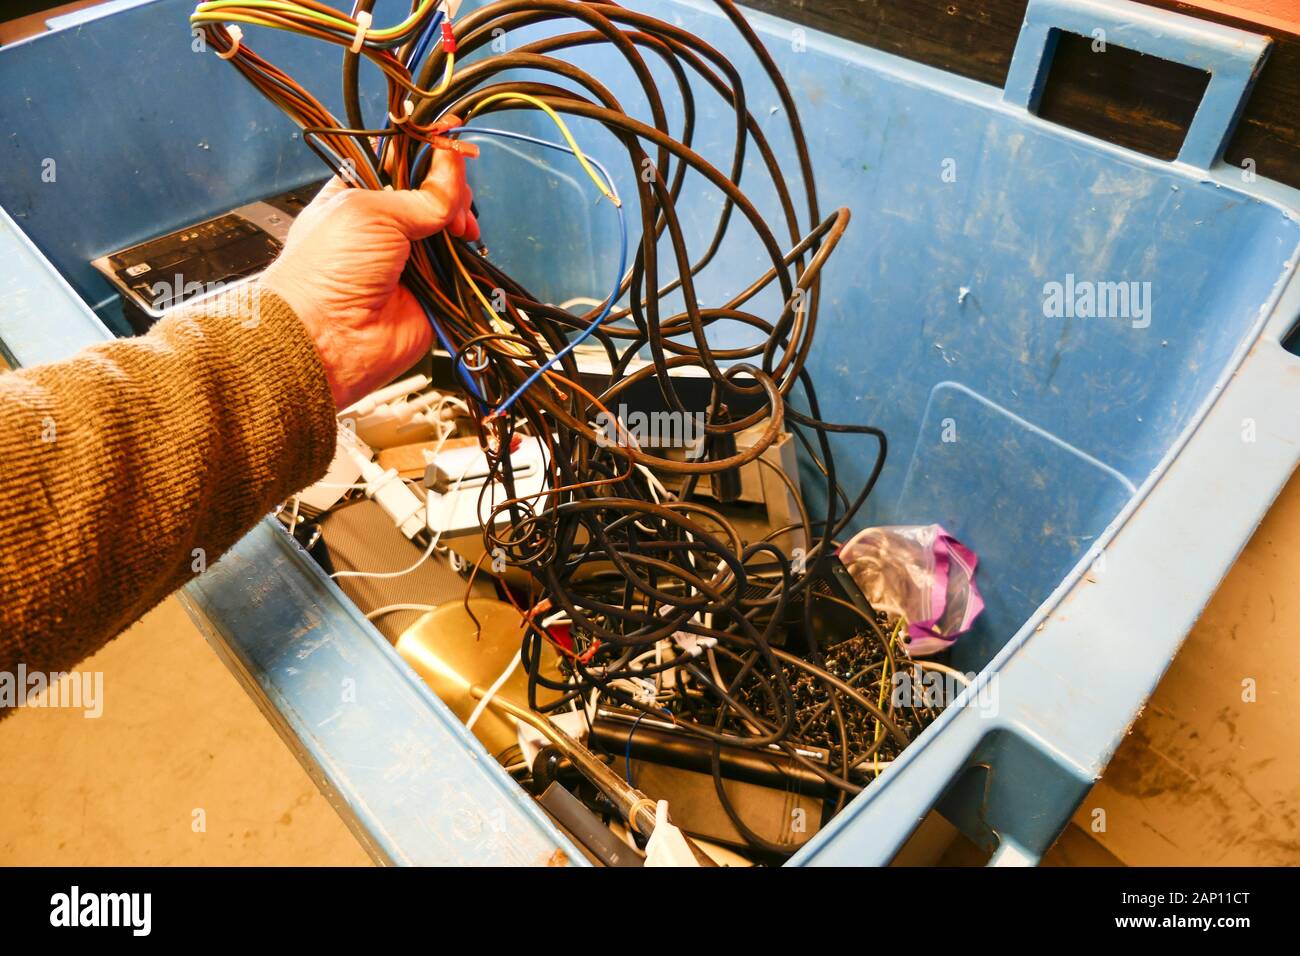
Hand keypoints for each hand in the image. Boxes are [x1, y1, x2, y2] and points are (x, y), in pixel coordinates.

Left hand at [260, 135, 478, 409]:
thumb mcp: (370, 210)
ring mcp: (411, 258)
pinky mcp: (433, 288)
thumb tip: (453, 163)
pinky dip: (468, 252)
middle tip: (451, 198)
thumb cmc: (325, 271)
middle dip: (449, 188)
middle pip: (433, 191)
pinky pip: (461, 264)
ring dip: (460, 218)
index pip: (402, 163)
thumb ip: (420, 192)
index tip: (450, 139)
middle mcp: (386, 226)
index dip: (427, 152)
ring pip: (450, 224)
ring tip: (457, 226)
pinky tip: (465, 242)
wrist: (329, 339)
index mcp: (359, 196)